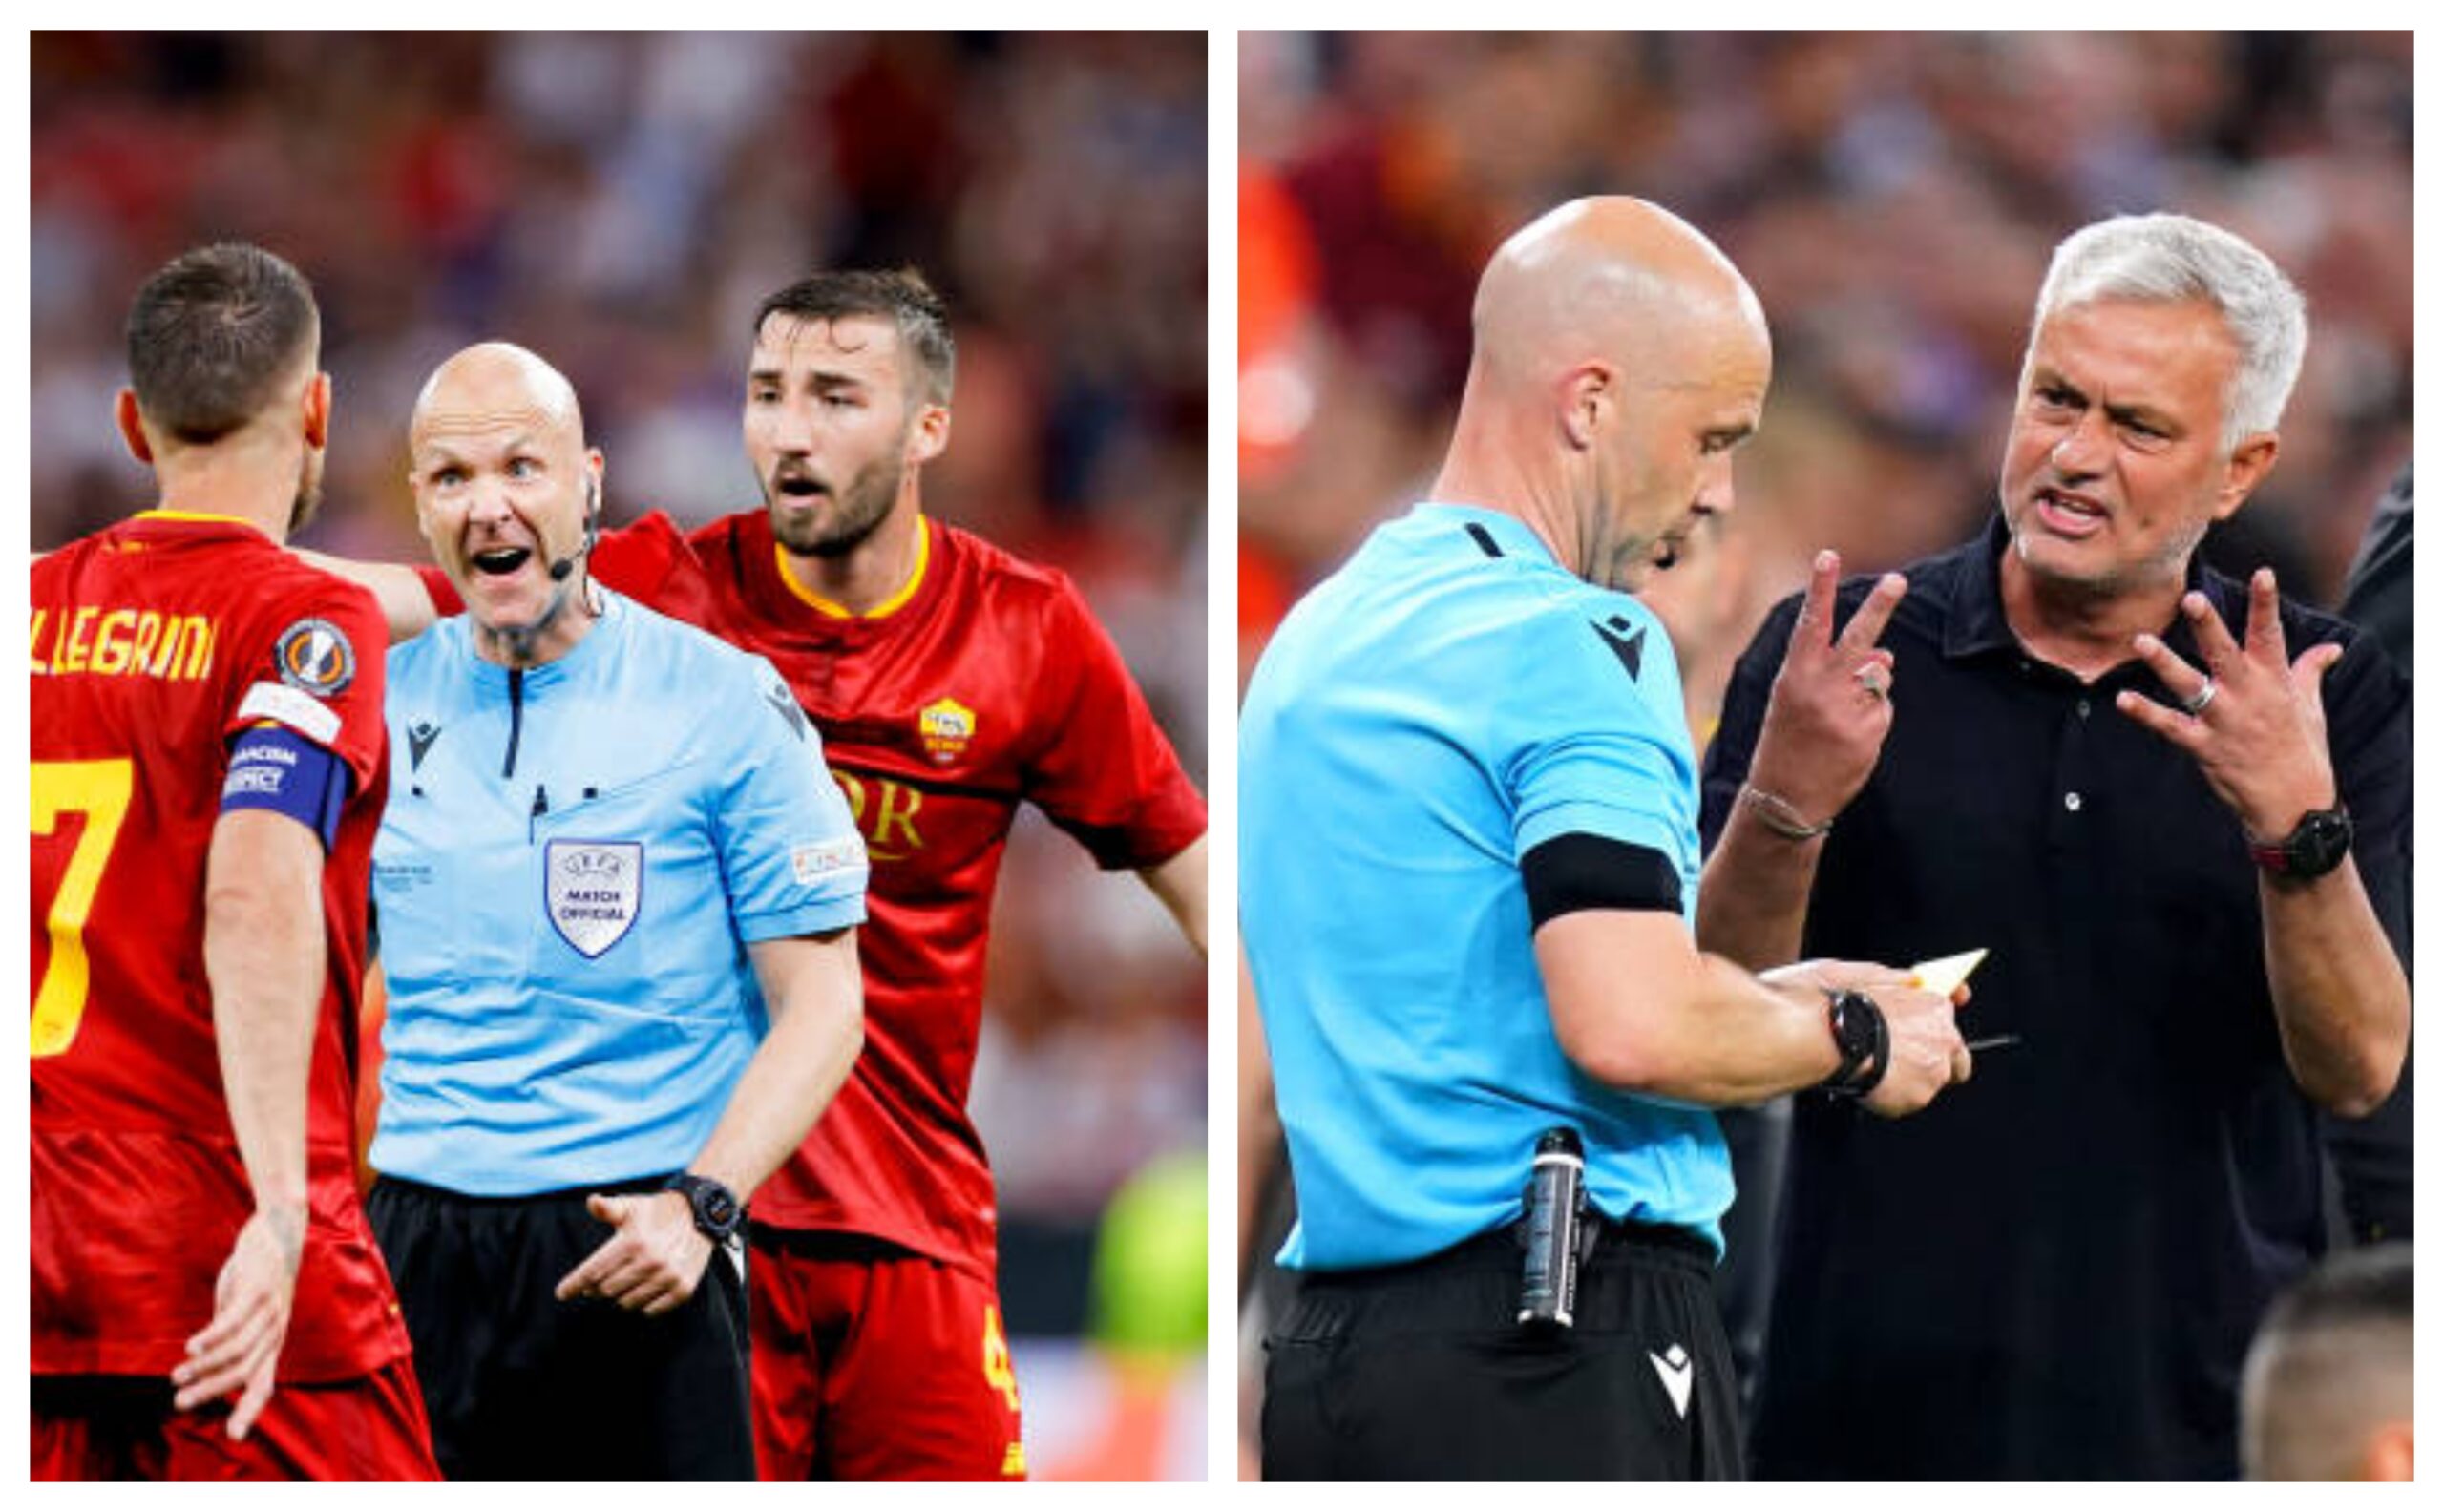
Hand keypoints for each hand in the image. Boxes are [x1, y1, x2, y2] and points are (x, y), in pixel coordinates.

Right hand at [172, 1203, 304, 1439]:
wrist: (279, 1231)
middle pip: (245, 1373)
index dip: (250, 1411)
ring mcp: (269, 1311)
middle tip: (181, 1402)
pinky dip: (211, 1338)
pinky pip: (233, 1321)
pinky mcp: (257, 1290)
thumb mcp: (243, 1311)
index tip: (234, 1436)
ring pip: (236, 1350)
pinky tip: (191, 1347)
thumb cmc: (257, 1276)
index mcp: (273, 1342)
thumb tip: (204, 1361)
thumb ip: (230, 1336)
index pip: (264, 1384)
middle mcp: (275, 1331)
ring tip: (177, 1376)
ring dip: (204, 1366)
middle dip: (212, 1391)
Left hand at [554, 1191, 712, 1315]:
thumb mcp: (630, 1206)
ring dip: (622, 1295)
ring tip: (627, 1280)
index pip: (593, 1271)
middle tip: (602, 1279)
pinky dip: (644, 1304)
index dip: (573, 1284)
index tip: (561, 1293)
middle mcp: (650, 1261)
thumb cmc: (656, 1212)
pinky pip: (651, 1310)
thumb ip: (607, 1208)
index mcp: (632, 1242)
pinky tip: (645, 1289)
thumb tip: (591, 1201)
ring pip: (627, 1302)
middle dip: (599, 1286)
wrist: (699, 1214)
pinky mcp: (683, 1289)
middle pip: (607, 1290)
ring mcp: (668, 1277)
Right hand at [1747, 551, 1908, 823]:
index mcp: (1795, 677)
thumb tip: (1887, 655)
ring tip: (1841, 714)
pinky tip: (1850, 737)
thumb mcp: (1796, 701)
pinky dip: (1873, 716)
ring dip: (1871, 686)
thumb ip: (1835, 672)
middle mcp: (1820, 690)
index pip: (1811, 624)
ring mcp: (1847, 711)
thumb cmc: (1787, 742)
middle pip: (1859, 639)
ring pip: (1880, 675)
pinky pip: (1884, 708)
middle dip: (1879, 606)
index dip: (1821, 589)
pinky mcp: (1869, 733)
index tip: (1828, 556)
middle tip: (1898, 580)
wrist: (1785, 797)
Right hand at [1762, 959, 1970, 1115]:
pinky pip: (1906, 1100)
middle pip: (1957, 1060)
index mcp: (1934, 1005)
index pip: (1950, 1018)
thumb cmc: (1836, 1003)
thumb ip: (1895, 982)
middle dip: (1934, 1061)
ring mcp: (1933, 1072)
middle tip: (1899, 1059)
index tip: (1926, 1030)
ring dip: (1907, 1079)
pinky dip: (1889, 1095)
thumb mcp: (1867, 975)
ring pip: (1929, 1083)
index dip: (1934, 1027)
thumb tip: (1908, 981)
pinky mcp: (1915, 1098)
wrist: (1820, 1036)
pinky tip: (1866, 1081)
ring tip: (1872, 1068)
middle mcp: (1944, 1039)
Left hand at [2116, 569, 2341, 840]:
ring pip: (2191, 685)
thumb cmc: (2302, 749)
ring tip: (2140, 641)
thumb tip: (2332, 648)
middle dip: (2208, 625)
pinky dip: (2146, 713)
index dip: (2267, 603)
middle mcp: (2248, 696)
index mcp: (2275, 681)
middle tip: (2190, 597)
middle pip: (2225, 653)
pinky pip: (2170, 727)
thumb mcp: (2311, 706)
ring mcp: (2224, 721)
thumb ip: (2311, 671)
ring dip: (2164, 664)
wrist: (2294, 804)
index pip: (2271, 634)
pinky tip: (2123, 699)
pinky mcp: (2204, 747)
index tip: (2263, 572)